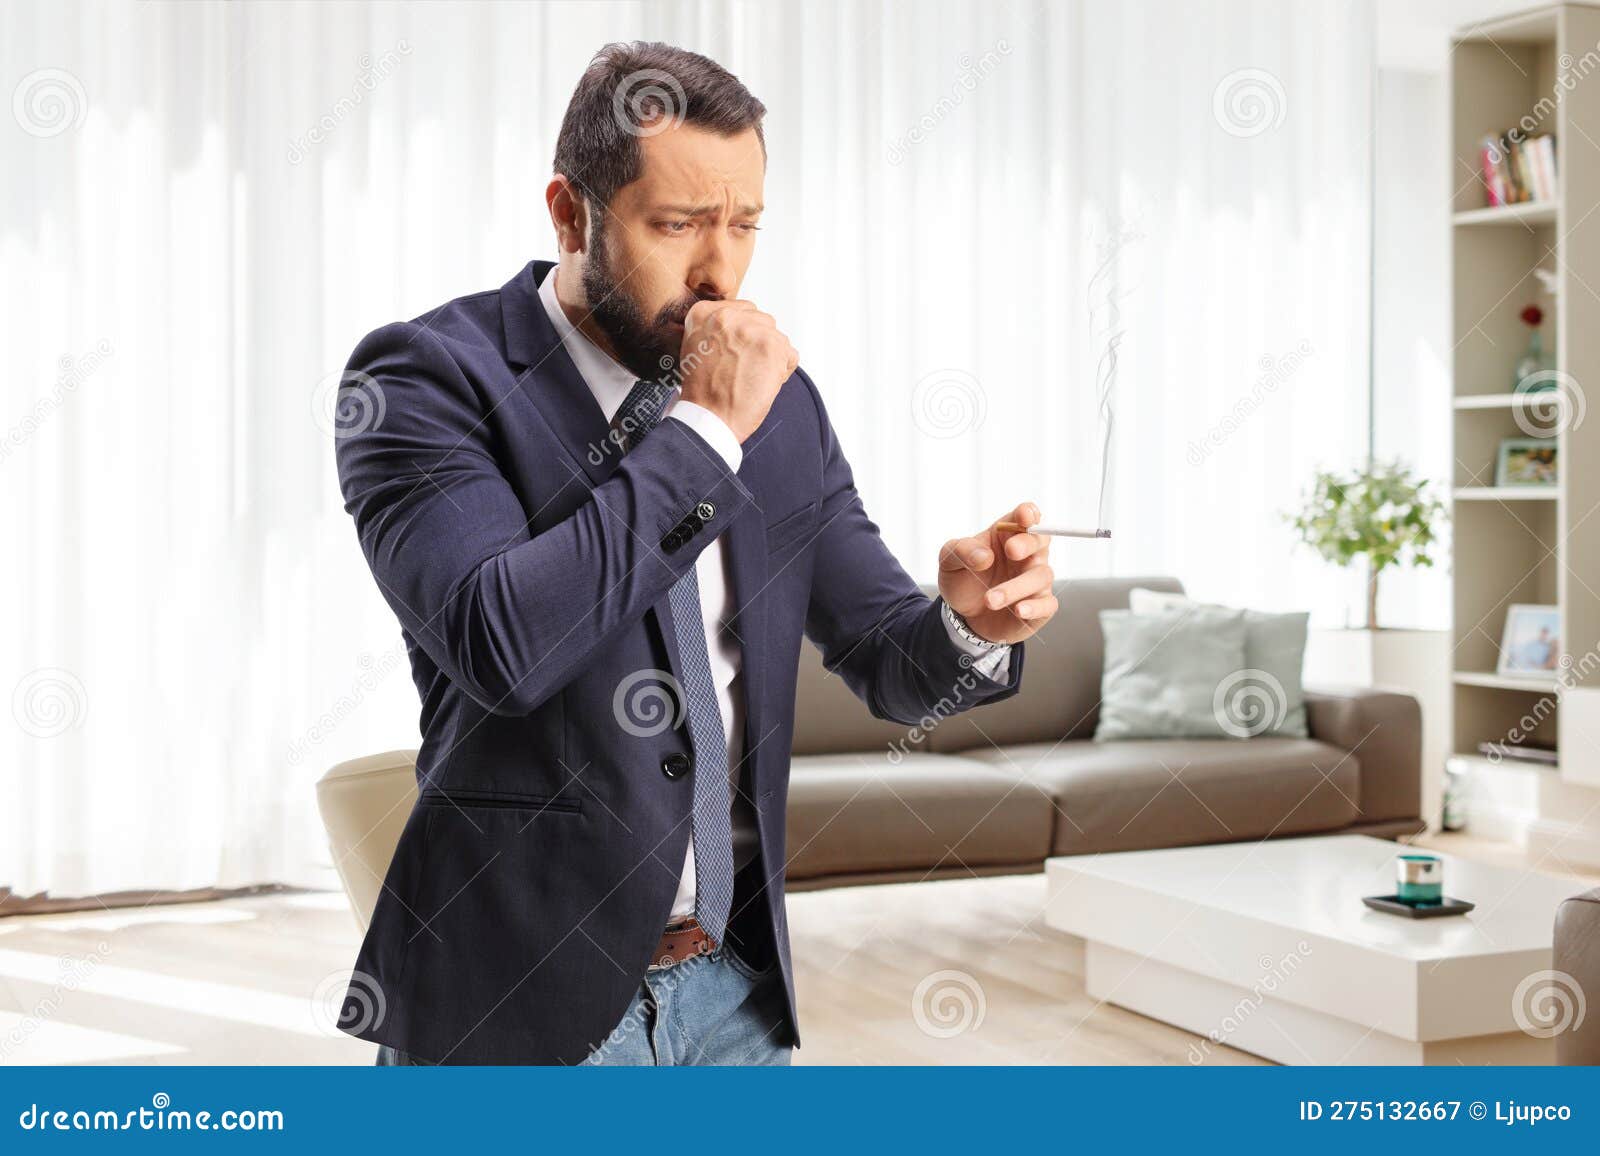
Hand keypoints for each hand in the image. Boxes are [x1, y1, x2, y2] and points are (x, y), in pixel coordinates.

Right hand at [677, 300, 798, 441]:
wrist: (710, 418)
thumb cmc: (703, 393)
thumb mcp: (695, 349)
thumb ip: (717, 332)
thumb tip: (741, 329)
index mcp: (704, 314)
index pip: (742, 310)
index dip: (745, 336)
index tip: (739, 352)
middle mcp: (727, 315)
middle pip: (762, 321)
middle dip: (759, 345)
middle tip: (745, 368)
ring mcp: (751, 329)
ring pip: (777, 338)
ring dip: (771, 359)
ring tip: (750, 378)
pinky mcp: (772, 346)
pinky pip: (790, 356)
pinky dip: (782, 373)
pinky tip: (761, 384)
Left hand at [937, 503, 1056, 644]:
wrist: (962, 617)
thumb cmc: (962, 580)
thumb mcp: (950, 560)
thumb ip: (962, 551)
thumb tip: (984, 556)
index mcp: (1007, 535)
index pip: (1026, 516)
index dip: (1028, 513)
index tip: (1023, 516)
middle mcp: (1026, 555)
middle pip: (1040, 540)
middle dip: (1027, 543)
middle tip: (1011, 551)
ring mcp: (1035, 580)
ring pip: (1041, 576)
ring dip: (1016, 587)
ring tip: (989, 599)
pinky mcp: (1039, 605)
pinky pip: (1047, 604)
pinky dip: (1035, 607)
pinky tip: (1019, 610)